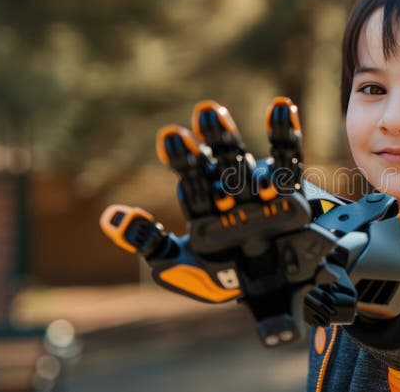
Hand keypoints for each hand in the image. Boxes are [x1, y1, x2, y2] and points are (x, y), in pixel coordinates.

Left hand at [99, 98, 342, 345]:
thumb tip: (109, 217)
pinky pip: (287, 160)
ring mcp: (259, 189)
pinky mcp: (291, 190)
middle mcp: (230, 192)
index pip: (192, 179)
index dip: (183, 158)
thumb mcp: (188, 270)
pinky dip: (286, 133)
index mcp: (206, 208)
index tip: (172, 136)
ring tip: (218, 112)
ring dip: (231, 137)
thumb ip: (152, 245)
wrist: (285, 293)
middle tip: (204, 110)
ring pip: (244, 159)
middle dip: (211, 137)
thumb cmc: (235, 281)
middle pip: (217, 160)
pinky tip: (281, 106)